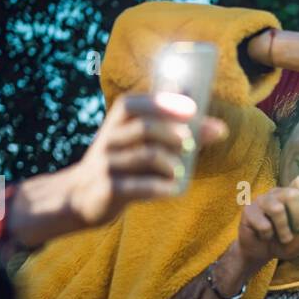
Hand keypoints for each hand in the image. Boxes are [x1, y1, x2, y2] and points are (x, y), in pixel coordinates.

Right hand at [7, 93, 227, 246]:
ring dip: (170, 163)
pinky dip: (162, 187)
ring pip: (145, 156)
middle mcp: (109, 139)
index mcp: (116, 121)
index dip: (163, 103)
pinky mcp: (109, 189)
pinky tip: (174, 190)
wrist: (80, 196)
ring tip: (179, 171)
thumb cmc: (122, 164)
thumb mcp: (139, 143)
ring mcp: (107, 164)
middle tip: (190, 144)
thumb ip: (176, 134)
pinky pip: (140, 186)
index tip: (192, 109)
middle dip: (173, 133)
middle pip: (144, 128)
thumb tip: (219, 128)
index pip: (135, 104)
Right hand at [235, 174, 298, 267]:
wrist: (260, 252)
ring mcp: (262, 201)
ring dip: (284, 230)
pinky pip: (263, 223)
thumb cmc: (284, 242)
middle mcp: (277, 194)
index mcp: (292, 195)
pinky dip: (267, 235)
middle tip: (298, 228)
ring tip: (284, 238)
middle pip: (292, 194)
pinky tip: (265, 236)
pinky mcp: (249, 211)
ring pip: (277, 209)